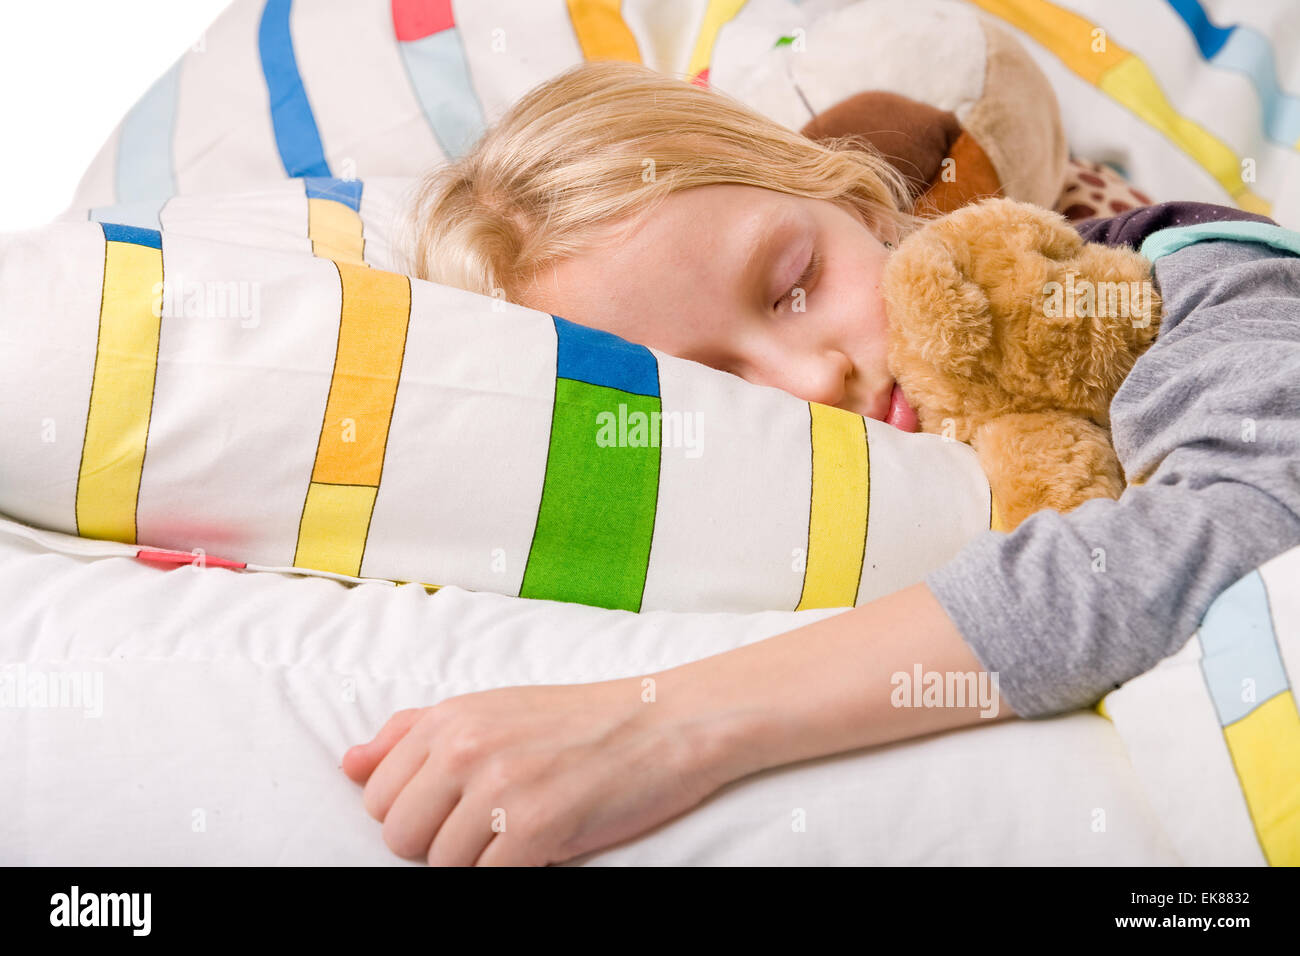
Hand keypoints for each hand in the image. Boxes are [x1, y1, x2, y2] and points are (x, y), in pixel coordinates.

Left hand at [341, 678, 727, 865]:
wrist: (665, 721)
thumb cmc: (580, 720)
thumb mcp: (491, 707)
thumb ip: (413, 732)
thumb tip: (349, 764)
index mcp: (448, 718)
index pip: (376, 796)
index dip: (417, 813)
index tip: (460, 807)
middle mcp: (464, 747)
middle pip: (399, 837)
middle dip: (439, 843)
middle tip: (492, 826)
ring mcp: (498, 788)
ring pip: (439, 865)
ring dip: (478, 862)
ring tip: (522, 829)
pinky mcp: (535, 828)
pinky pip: (486, 882)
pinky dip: (511, 874)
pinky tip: (541, 847)